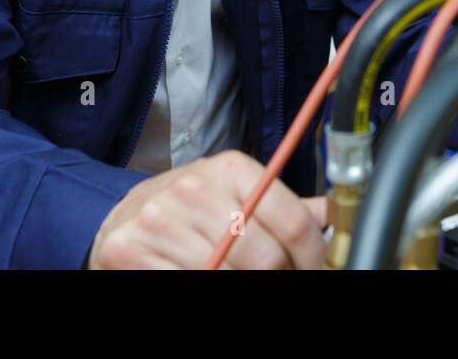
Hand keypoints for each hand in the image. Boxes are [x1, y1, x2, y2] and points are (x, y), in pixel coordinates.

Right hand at [88, 150, 328, 269]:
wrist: (123, 218)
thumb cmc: (190, 208)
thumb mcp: (238, 193)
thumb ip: (285, 207)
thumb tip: (334, 216)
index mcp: (232, 169)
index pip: (294, 223)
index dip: (314, 258)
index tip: (315, 268)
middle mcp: (196, 189)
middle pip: (267, 259)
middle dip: (282, 276)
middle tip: (282, 277)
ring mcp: (162, 222)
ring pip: (228, 276)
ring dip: (244, 285)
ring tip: (240, 275)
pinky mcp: (132, 252)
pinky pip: (191, 283)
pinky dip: (207, 287)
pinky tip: (209, 277)